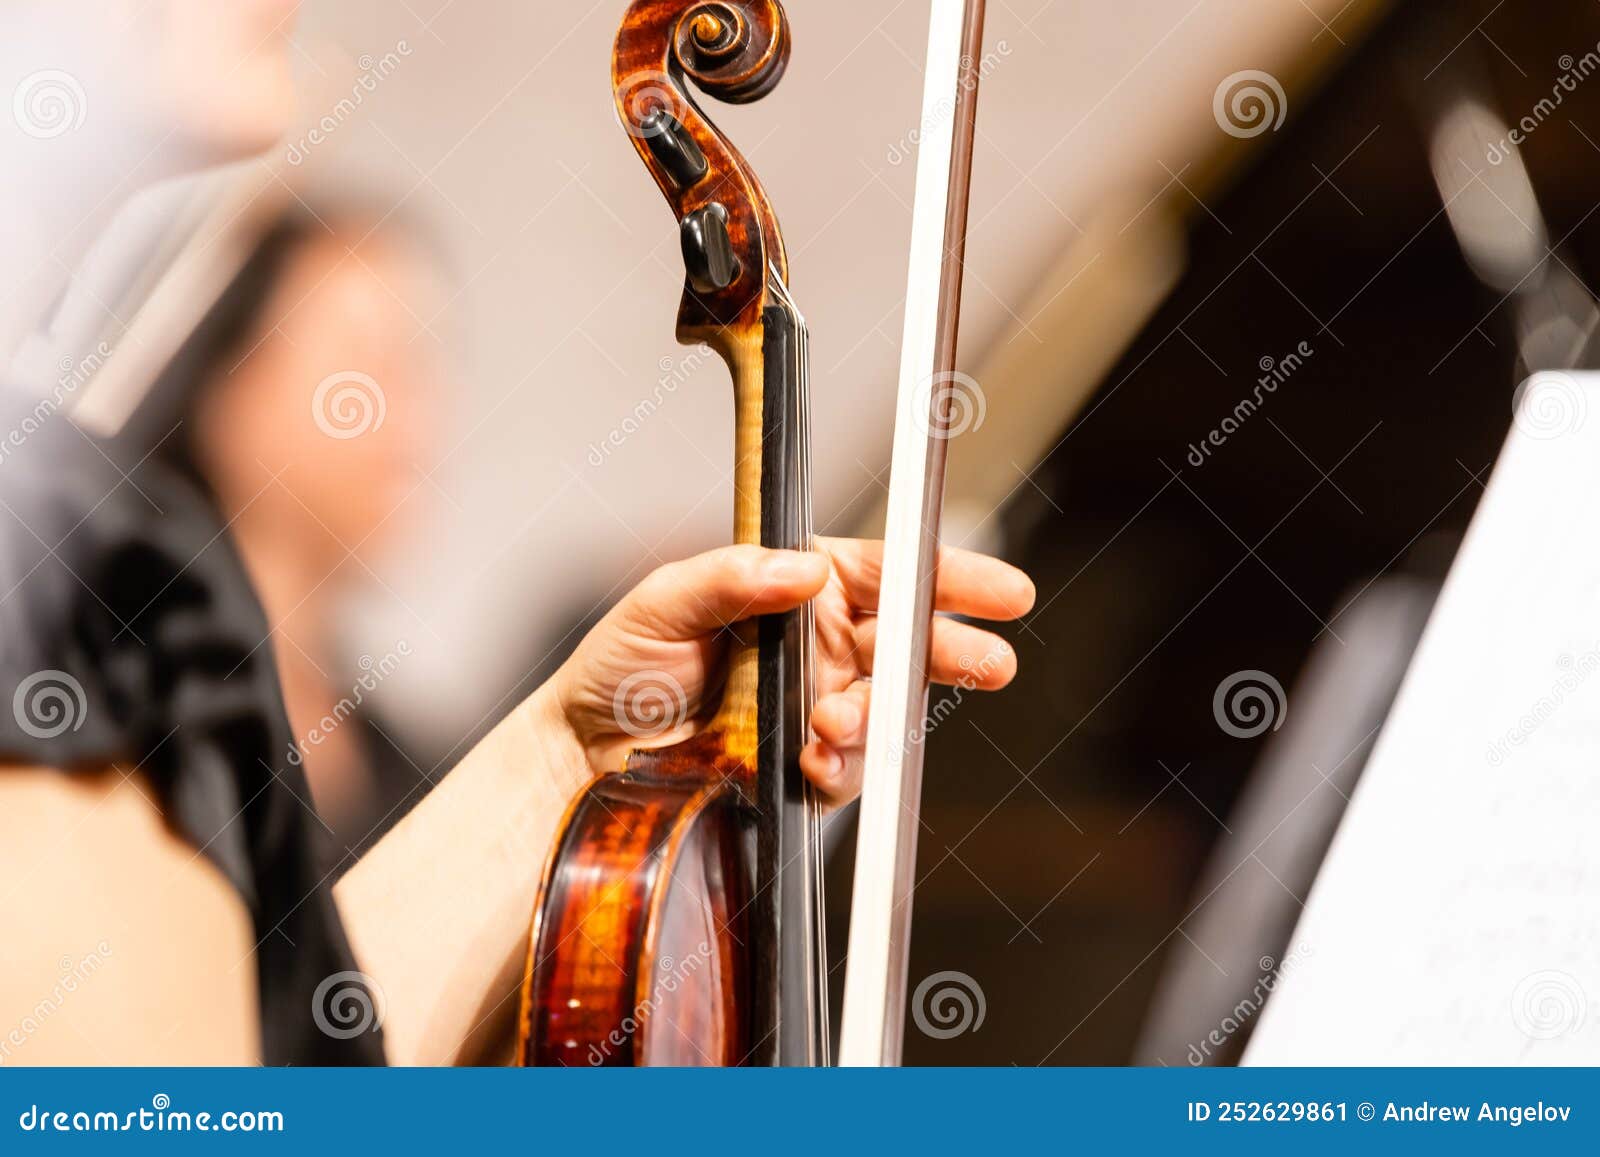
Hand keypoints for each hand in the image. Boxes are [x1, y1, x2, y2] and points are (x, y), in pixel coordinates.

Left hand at [547, 539, 1033, 804]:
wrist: (584, 756)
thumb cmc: (620, 665)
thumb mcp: (663, 601)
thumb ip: (732, 577)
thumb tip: (803, 569)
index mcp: (793, 590)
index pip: (882, 573)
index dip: (945, 577)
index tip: (999, 590)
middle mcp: (816, 647)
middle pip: (906, 641)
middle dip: (952, 651)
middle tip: (987, 661)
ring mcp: (815, 709)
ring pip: (885, 709)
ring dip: (877, 716)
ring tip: (836, 722)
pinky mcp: (804, 767)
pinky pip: (851, 767)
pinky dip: (844, 764)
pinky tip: (816, 759)